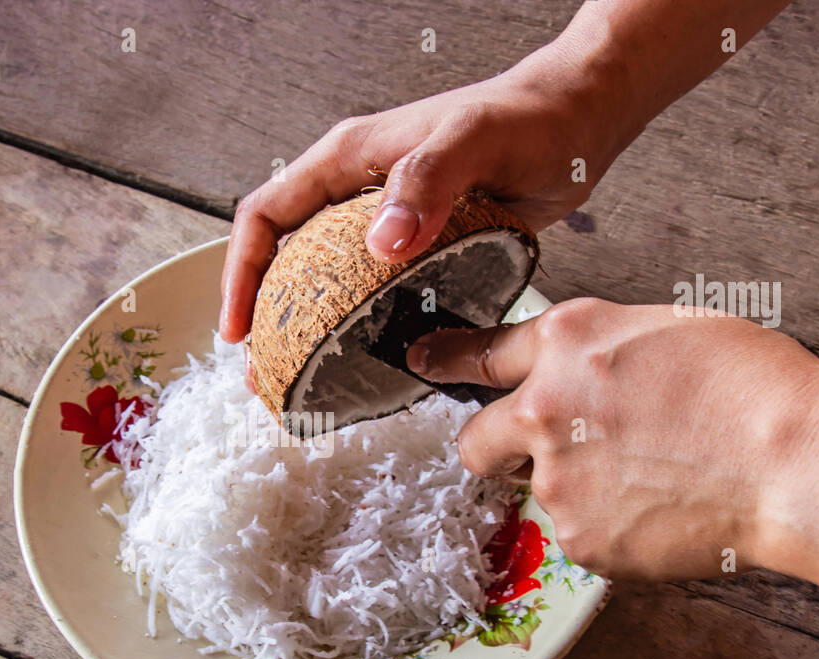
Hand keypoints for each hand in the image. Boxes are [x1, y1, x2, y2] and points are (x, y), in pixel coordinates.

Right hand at [219, 46, 617, 347]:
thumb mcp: (475, 139)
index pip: (267, 215)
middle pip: (285, 259)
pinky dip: (362, 330)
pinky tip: (368, 365)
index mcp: (349, 159)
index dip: (241, 273)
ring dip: (308, 331)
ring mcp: (388, 223)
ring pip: (326, 282)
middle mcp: (358, 193)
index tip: (238, 329)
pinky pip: (375, 295)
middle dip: (266, 318)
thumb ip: (428, 181)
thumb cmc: (529, 117)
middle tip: (265, 376)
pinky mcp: (423, 249)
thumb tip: (381, 244)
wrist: (580, 119)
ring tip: (302, 382)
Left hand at [408, 299, 818, 580]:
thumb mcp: (665, 330)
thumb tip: (577, 370)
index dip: (448, 359)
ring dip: (570, 486)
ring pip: (534, 488)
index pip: (479, 352)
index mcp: (565, 341)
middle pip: (476, 439)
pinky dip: (606, 526)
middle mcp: (541, 405)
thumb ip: (597, 351)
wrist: (793, 463)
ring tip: (646, 477)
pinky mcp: (576, 534)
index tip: (421, 362)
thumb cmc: (753, 388)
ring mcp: (553, 476)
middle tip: (551, 452)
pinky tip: (656, 509)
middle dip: (498, 447)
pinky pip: (576, 530)